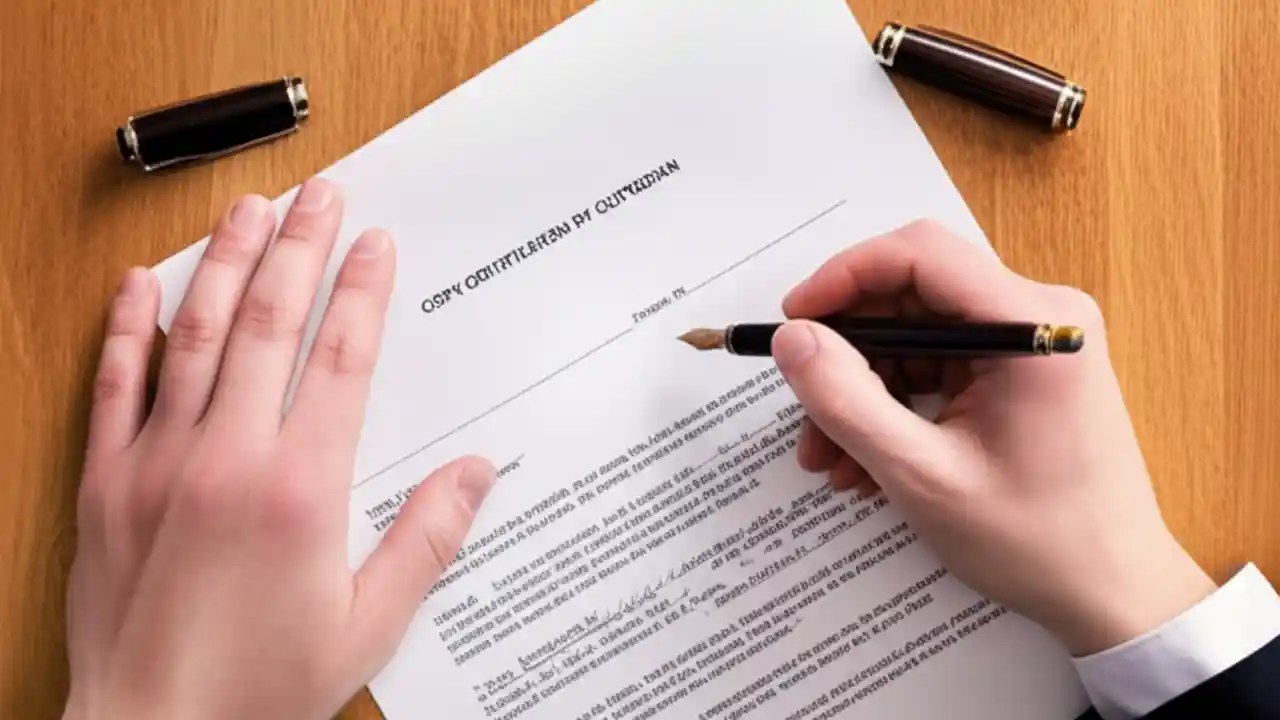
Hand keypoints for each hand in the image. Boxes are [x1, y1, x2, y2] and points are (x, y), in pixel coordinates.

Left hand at [65, 179, 493, 719]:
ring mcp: (159, 464)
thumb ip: (426, 540)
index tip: (375, 245)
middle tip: (319, 195)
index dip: (361, 293)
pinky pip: (115, 387)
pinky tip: (140, 286)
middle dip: (299, 250)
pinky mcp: (105, 484)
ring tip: (248, 210)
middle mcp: (228, 460)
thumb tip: (477, 473)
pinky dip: (127, 330)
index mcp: (300, 491)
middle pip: (270, 326)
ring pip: (196, 338)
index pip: (340, 361)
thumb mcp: (367, 626)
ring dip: (224, 265)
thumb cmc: (261, 689)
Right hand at [772, 220, 1214, 655]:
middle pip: (912, 295)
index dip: (844, 276)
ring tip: (830, 457)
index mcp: (1033, 324)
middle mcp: (1039, 316)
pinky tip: (865, 460)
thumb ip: (848, 401)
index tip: (793, 321)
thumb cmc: (1036, 542)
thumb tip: (791, 339)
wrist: (1112, 592)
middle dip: (847, 351)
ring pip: (915, 336)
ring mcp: (1031, 343)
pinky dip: (893, 406)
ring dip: (863, 390)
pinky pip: (936, 366)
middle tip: (804, 408)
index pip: (920, 254)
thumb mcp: (922, 475)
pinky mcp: (1020, 373)